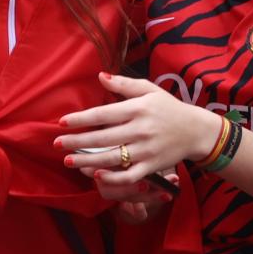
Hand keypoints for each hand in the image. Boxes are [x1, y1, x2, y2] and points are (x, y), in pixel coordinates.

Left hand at [57, 73, 207, 196]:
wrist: (196, 130)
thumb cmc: (169, 108)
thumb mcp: (149, 90)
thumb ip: (124, 85)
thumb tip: (100, 76)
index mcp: (138, 108)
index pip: (103, 113)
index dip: (81, 119)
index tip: (62, 122)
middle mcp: (140, 129)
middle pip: (102, 137)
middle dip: (77, 141)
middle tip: (57, 144)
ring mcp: (146, 149)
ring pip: (112, 158)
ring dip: (87, 160)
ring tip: (69, 161)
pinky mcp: (152, 166)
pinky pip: (129, 175)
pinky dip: (113, 177)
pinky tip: (97, 175)